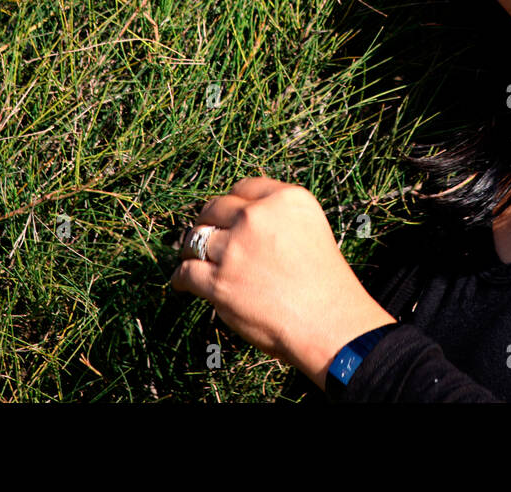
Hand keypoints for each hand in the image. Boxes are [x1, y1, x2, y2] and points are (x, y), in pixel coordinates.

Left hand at [169, 177, 395, 389]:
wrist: (329, 323)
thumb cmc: (326, 283)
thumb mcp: (311, 229)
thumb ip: (279, 216)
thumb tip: (243, 217)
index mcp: (286, 199)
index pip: (244, 187)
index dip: (231, 201)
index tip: (225, 212)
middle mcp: (258, 217)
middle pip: (215, 208)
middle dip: (207, 221)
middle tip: (203, 233)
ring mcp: (235, 249)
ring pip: (197, 240)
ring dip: (191, 250)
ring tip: (189, 257)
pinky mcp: (219, 282)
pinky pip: (186, 272)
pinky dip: (181, 278)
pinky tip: (182, 282)